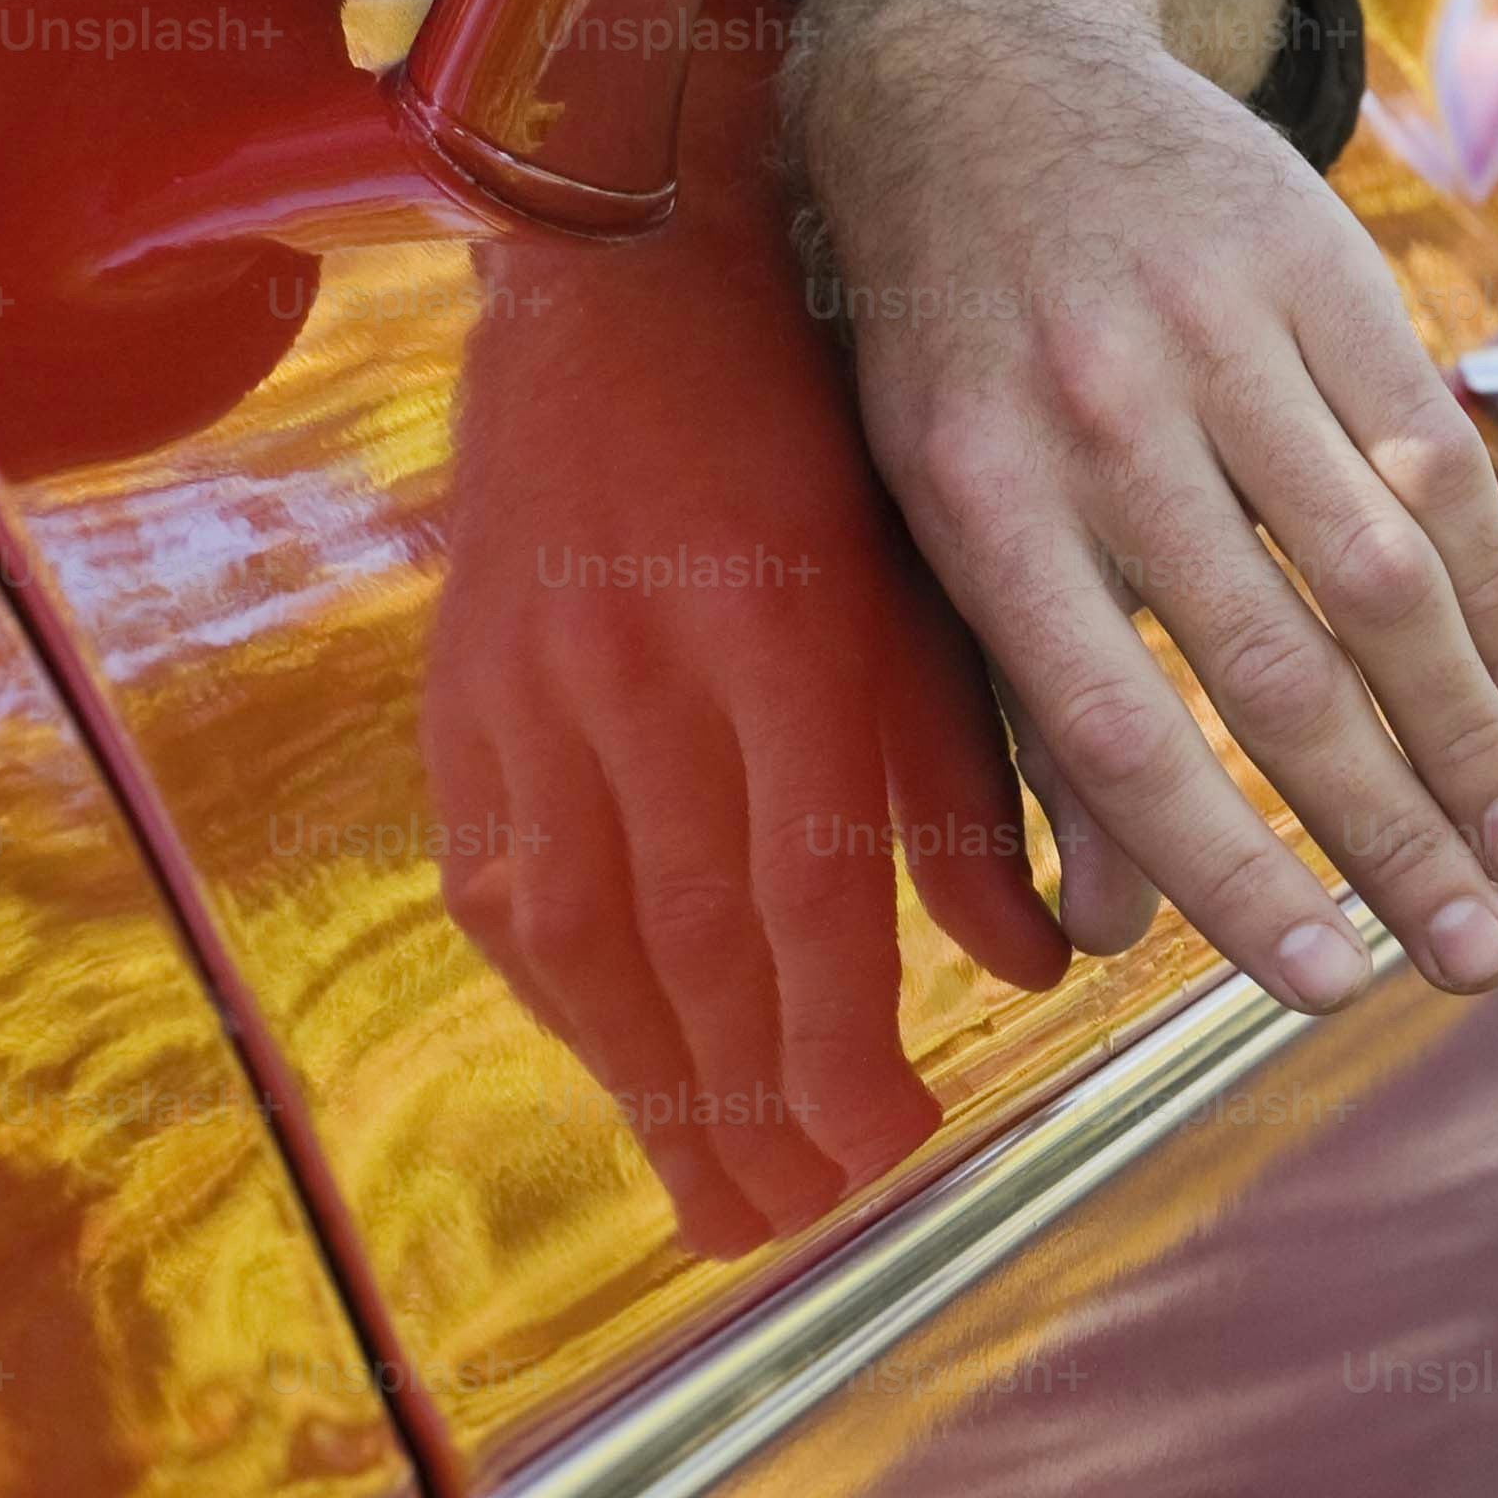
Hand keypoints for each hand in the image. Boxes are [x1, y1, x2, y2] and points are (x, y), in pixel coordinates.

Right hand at [425, 58, 1069, 1257]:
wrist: (630, 277)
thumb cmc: (822, 429)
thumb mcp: (935, 578)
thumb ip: (972, 778)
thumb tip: (1034, 968)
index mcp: (777, 650)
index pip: (803, 899)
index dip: (837, 1044)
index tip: (887, 1148)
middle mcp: (642, 683)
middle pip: (687, 950)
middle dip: (744, 1109)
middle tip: (800, 1221)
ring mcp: (532, 693)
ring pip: (582, 938)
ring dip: (647, 1083)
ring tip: (717, 1193)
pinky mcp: (463, 693)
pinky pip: (499, 880)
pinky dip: (560, 990)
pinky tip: (611, 1057)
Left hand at [796, 0, 1497, 1012]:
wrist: (988, 80)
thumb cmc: (957, 345)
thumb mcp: (943, 514)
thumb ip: (1025, 718)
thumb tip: (1098, 936)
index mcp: (983, 503)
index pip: (1122, 730)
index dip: (1229, 873)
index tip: (1326, 985)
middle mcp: (1101, 422)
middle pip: (1276, 670)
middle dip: (1390, 833)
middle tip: (1476, 954)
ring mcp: (1221, 338)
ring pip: (1376, 572)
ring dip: (1465, 730)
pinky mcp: (1321, 271)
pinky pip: (1431, 454)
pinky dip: (1489, 587)